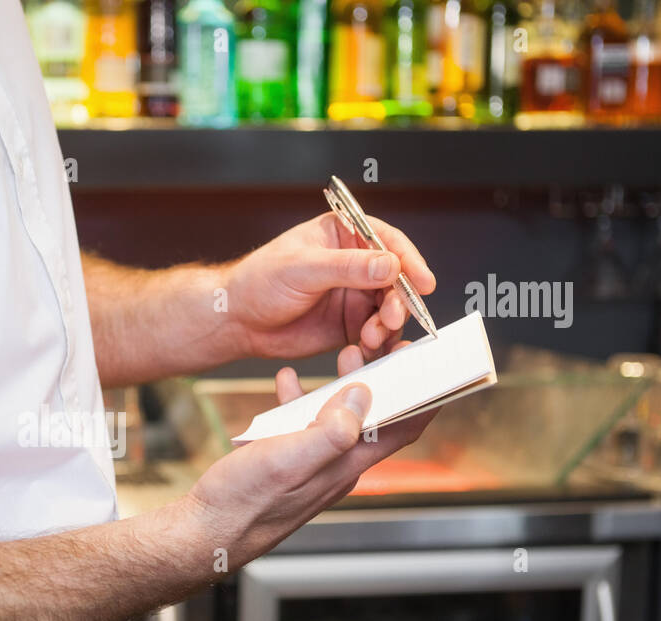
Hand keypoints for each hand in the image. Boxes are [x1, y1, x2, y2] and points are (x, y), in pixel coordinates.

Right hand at [182, 343, 436, 567]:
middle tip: (377, 349)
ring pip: (340, 419)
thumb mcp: (289, 459)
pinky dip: (303, 402)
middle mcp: (336, 467)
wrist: (206, 533)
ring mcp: (312, 466)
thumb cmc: (243, 503)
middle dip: (382, 381)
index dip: (424, 398)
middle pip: (375, 419)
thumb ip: (330, 429)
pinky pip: (306, 426)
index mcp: (345, 466)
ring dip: (343, 388)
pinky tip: (289, 386)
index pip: (403, 429)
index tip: (432, 368)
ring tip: (341, 357)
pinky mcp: (288, 465)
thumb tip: (363, 396)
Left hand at [223, 212, 435, 362]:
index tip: (422, 282)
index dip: (409, 261)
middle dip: (399, 299)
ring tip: (371, 336)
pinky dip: (377, 341)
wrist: (237, 320)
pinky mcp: (349, 324)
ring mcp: (354, 295)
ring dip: (387, 323)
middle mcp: (355, 263)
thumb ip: (347, 267)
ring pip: (389, 307)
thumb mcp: (302, 268)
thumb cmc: (259, 281)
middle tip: (390, 317)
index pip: (388, 242)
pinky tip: (366, 347)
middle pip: (396, 278)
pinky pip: (376, 332)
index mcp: (344, 234)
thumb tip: (390, 266)